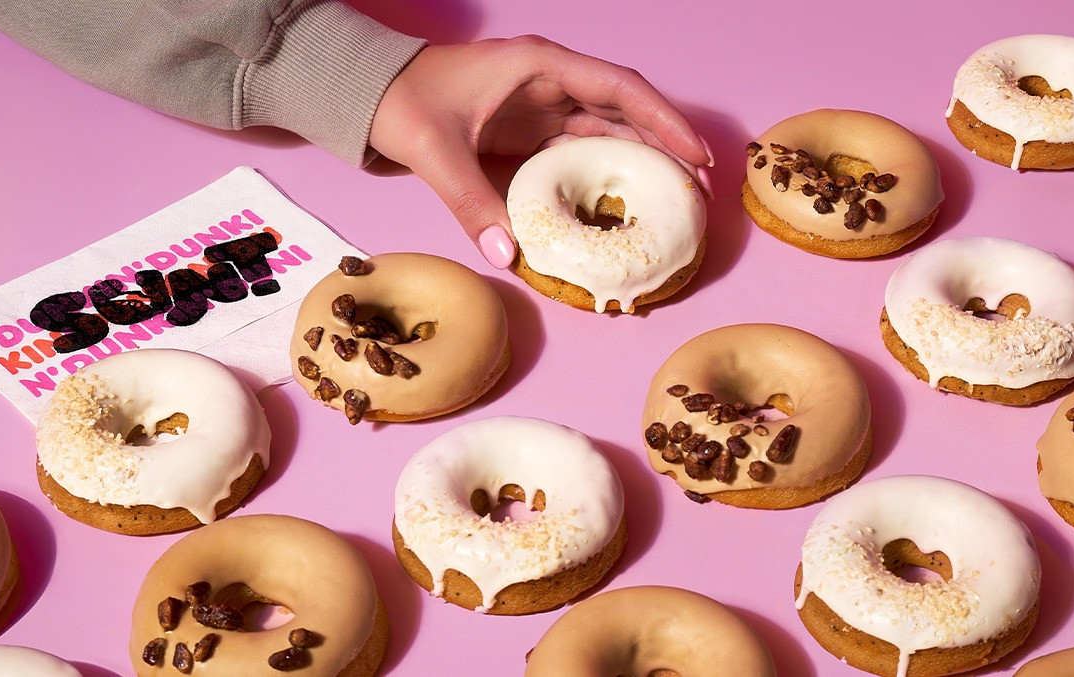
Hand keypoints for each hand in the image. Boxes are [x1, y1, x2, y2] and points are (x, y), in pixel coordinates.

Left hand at [369, 35, 712, 268]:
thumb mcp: (436, 151)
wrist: (371, 95)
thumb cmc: (403, 102)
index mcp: (539, 66)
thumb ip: (471, 202)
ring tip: (680, 199)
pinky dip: (609, 173)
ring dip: (645, 161)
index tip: (696, 153)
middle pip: (627, 110)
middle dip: (667, 145)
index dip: (663, 119)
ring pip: (611, 131)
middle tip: (702, 189)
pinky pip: (584, 150)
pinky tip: (629, 202)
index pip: (618, 88)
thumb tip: (509, 256)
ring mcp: (544, 106)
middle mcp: (551, 81)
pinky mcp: (533, 131)